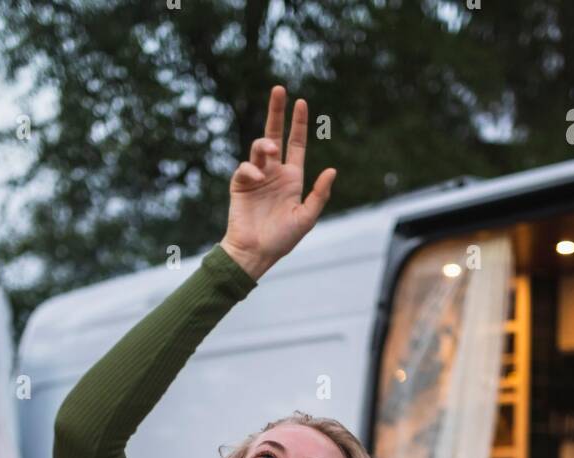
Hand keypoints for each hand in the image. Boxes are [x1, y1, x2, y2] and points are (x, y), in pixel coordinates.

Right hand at [219, 84, 336, 279]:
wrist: (255, 253)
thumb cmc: (282, 239)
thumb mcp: (306, 218)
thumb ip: (320, 195)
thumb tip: (332, 170)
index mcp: (292, 178)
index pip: (296, 144)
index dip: (298, 124)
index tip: (301, 102)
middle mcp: (274, 173)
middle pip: (276, 134)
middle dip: (277, 112)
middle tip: (279, 89)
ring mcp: (257, 177)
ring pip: (260, 148)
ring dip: (265, 144)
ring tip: (271, 151)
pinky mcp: (241, 184)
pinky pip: (246, 167)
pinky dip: (252, 169)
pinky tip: (258, 180)